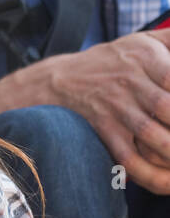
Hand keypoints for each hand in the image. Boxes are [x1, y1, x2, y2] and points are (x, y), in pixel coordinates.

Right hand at [47, 31, 169, 192]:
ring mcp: (115, 108)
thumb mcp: (144, 40)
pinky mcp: (105, 131)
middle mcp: (129, 81)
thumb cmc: (114, 61)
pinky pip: (131, 159)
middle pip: (169, 110)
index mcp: (144, 56)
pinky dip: (154, 177)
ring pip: (156, 137)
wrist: (59, 81)